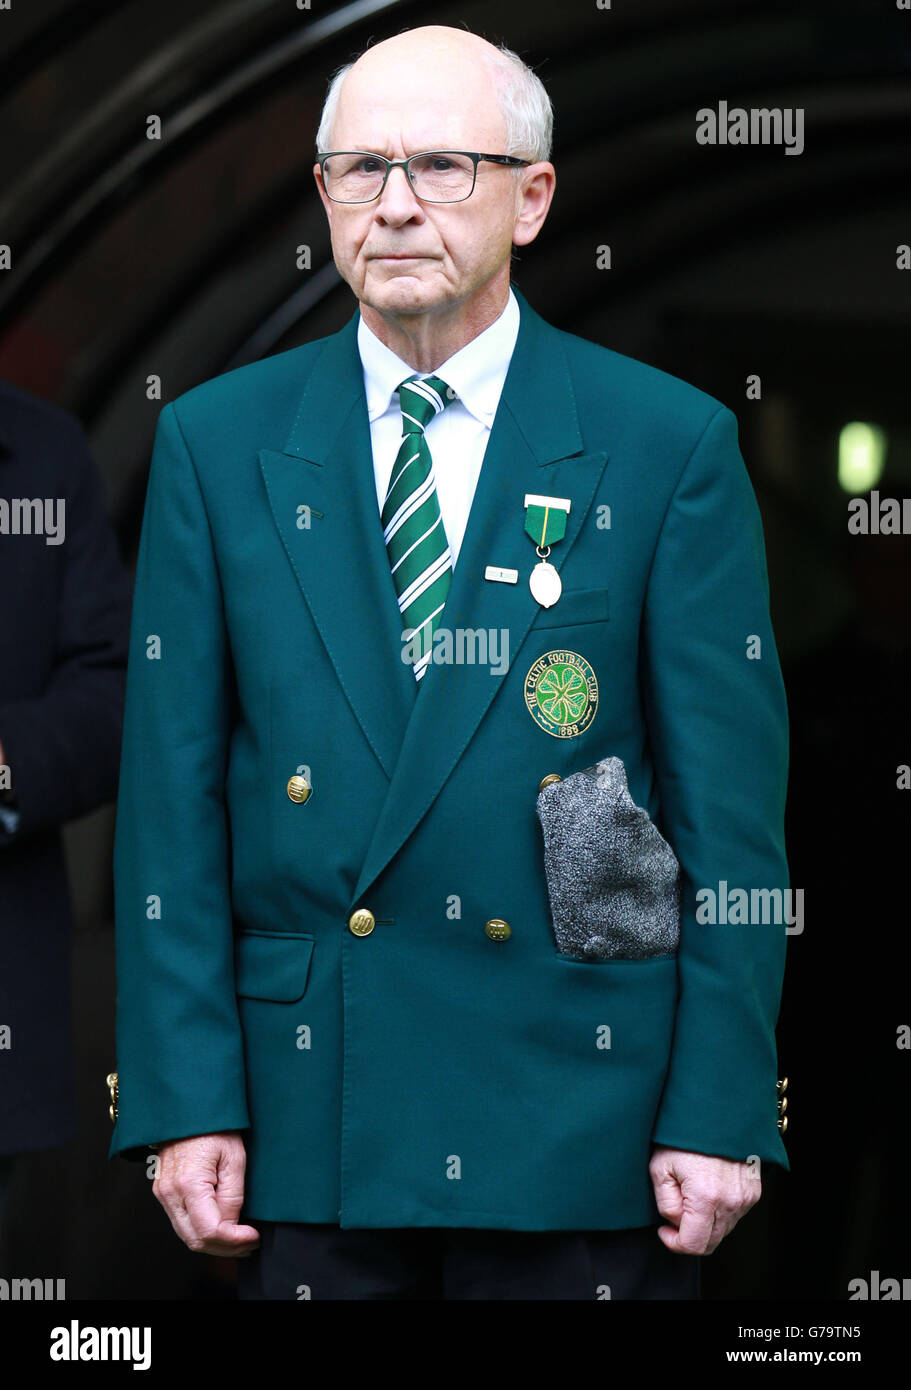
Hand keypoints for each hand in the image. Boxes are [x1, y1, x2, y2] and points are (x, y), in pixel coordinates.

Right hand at [152, 1131, 259, 1255]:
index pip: (210, 1231)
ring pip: (187, 1236)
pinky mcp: (163, 1192)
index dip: (235, 1241)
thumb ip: (233, 1196)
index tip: (254, 1236)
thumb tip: (232, 1225)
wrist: (187, 1108)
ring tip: (241, 1239)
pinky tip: (223, 1228)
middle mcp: (170, 1194)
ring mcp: (163, 1194)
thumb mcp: (234, 1157)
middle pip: (196, 1241)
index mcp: (188, 1184)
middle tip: (251, 1243)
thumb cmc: (214, 1126)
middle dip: (226, 1248)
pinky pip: (182, 1223)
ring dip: (215, 1243)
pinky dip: (202, 1232)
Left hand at [648, 1146, 760, 1254]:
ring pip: (723, 1230)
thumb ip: (666, 1204)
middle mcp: (732, 1201)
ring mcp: (746, 1197)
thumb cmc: (683, 1135)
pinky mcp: (754, 1191)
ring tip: (691, 1194)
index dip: (674, 1243)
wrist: (714, 1110)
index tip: (664, 1231)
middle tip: (675, 1213)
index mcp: (706, 1197)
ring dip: (705, 1223)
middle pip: (710, 1242)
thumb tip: (676, 1223)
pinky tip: (707, 1190)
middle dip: (689, 1235)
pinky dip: (719, 1211)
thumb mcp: (660, 1168)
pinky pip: (735, 1215)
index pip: (694, 1245)